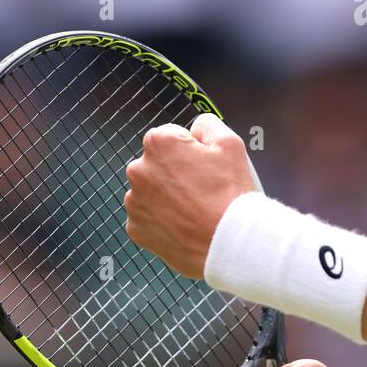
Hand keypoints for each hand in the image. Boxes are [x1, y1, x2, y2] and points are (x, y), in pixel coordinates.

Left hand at [123, 113, 255, 278]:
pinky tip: (185, 223)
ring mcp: (135, 202)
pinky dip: (163, 220)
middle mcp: (138, 170)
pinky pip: (148, 217)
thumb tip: (197, 127)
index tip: (205, 165)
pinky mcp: (136, 229)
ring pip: (152, 191)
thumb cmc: (230, 194)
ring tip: (195, 209)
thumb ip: (208, 124)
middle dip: (176, 172)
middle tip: (202, 189)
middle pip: (159, 164)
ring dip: (168, 196)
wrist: (229, 242)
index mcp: (159, 144)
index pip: (172, 136)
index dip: (192, 149)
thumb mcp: (231, 143)